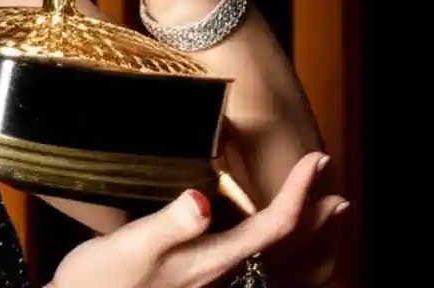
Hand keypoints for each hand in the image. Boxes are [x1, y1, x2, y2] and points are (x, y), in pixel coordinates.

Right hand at [48, 152, 344, 287]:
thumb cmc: (99, 280)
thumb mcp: (130, 246)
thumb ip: (169, 223)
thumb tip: (202, 200)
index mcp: (210, 259)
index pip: (273, 225)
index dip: (300, 192)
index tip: (316, 158)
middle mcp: (219, 274)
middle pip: (285, 247)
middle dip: (315, 215)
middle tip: (334, 185)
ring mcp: (210, 281)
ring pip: (276, 261)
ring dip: (304, 236)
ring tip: (321, 215)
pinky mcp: (196, 282)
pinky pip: (255, 267)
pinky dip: (277, 251)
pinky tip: (265, 237)